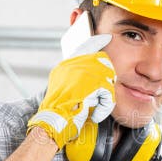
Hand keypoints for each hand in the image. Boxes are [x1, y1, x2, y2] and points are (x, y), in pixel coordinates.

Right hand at [27, 34, 114, 149]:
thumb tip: (95, 75)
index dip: (96, 43)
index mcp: (65, 66)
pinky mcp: (91, 84)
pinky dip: (104, 107)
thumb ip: (76, 79)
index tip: (105, 38)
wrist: (52, 123)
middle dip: (107, 77)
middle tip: (103, 93)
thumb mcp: (65, 90)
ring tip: (96, 107)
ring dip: (105, 95)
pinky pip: (108, 93)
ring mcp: (81, 72)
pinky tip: (96, 115)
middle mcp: (72, 65)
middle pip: (101, 60)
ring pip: (107, 76)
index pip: (84, 47)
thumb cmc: (59, 113)